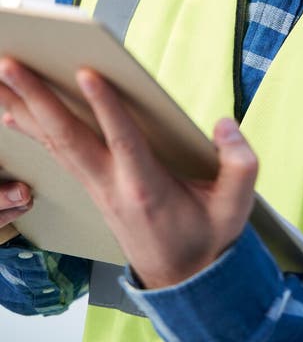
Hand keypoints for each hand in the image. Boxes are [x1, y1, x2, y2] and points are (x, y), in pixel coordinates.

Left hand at [0, 58, 257, 287]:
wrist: (181, 278)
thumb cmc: (206, 235)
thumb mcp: (237, 206)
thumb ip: (240, 163)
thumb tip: (224, 124)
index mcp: (146, 187)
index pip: (122, 140)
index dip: (105, 106)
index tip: (86, 72)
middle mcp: (111, 185)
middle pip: (68, 137)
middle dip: (38, 98)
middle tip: (11, 63)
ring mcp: (96, 185)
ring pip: (53, 141)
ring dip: (24, 106)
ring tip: (1, 74)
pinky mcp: (91, 184)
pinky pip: (54, 150)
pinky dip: (30, 127)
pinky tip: (10, 109)